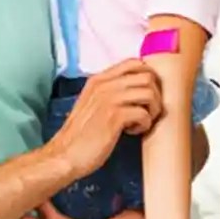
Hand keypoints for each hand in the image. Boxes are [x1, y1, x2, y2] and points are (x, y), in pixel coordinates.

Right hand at [47, 59, 161, 176]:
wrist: (64, 155)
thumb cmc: (80, 135)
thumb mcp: (92, 103)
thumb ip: (110, 92)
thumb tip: (137, 90)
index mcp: (99, 79)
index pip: (134, 63)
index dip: (149, 77)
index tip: (147, 94)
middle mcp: (104, 85)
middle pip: (147, 76)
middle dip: (155, 95)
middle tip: (147, 111)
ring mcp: (109, 99)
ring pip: (149, 93)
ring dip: (152, 110)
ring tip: (140, 122)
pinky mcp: (114, 117)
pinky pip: (144, 113)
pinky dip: (144, 124)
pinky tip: (132, 132)